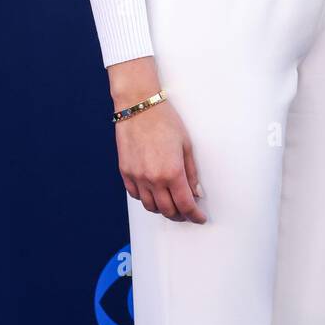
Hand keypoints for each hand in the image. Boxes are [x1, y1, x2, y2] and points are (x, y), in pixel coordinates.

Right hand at [114, 93, 206, 223]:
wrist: (138, 106)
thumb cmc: (165, 121)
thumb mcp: (186, 145)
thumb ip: (191, 172)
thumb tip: (196, 192)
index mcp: (172, 172)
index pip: (185, 205)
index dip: (194, 215)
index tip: (199, 218)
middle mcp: (153, 179)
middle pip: (167, 210)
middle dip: (180, 215)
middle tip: (187, 212)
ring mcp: (137, 177)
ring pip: (150, 206)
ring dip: (163, 209)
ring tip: (171, 204)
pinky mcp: (125, 172)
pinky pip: (136, 195)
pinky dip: (147, 199)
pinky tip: (154, 193)